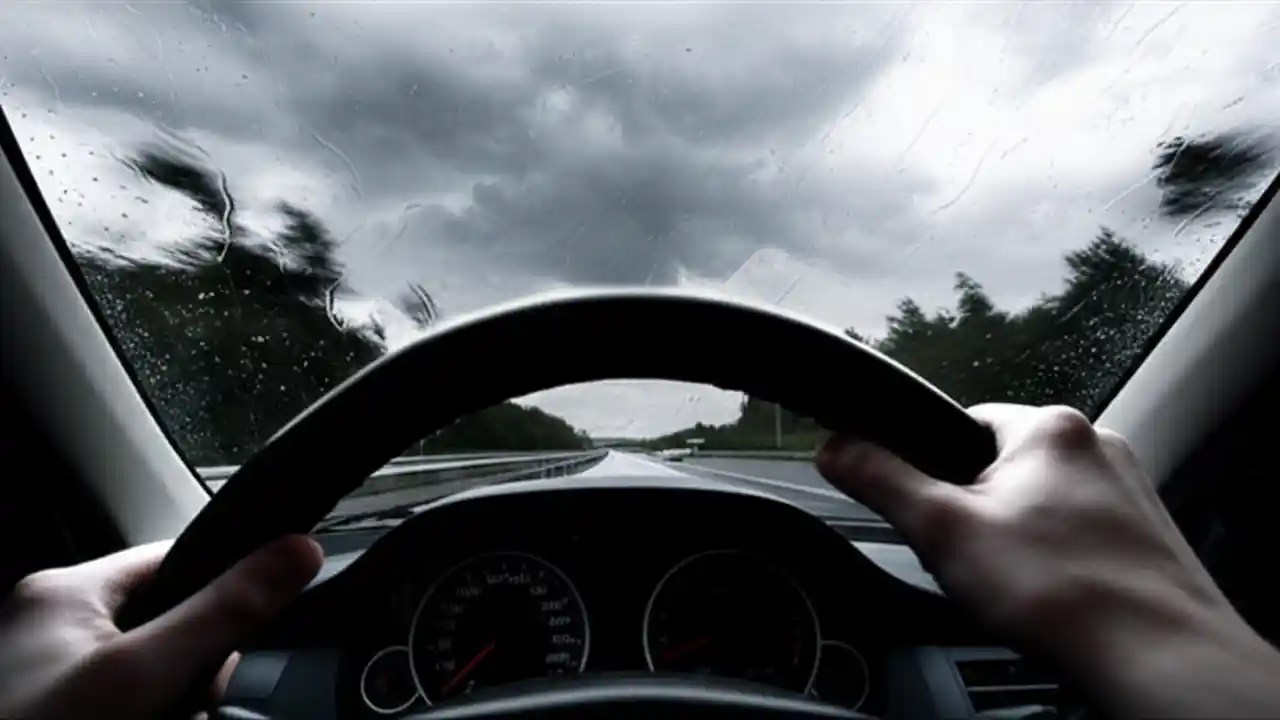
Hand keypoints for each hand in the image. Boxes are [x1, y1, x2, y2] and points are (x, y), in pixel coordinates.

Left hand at [0, 535, 321, 718]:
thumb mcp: (143, 673)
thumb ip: (223, 612)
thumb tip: (298, 553)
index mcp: (64, 592)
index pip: (177, 560)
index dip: (221, 591)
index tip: (241, 635)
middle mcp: (52, 628)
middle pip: (170, 626)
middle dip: (193, 670)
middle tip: (174, 704)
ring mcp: (54, 679)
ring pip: (154, 675)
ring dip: (173, 702)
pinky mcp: (63, 712)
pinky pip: (131, 704)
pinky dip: (149, 716)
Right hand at [817, 403, 1279, 717]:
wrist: (1156, 657)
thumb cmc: (1061, 591)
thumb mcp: (943, 529)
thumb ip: (883, 481)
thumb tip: (836, 449)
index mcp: (1049, 426)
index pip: (963, 422)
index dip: (934, 471)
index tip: (935, 514)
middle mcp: (1098, 445)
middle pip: (1002, 468)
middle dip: (979, 513)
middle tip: (975, 560)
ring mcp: (1129, 492)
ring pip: (1042, 505)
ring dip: (1019, 540)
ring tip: (1018, 585)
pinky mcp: (1145, 536)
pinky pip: (1078, 536)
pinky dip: (1058, 562)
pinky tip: (1052, 597)